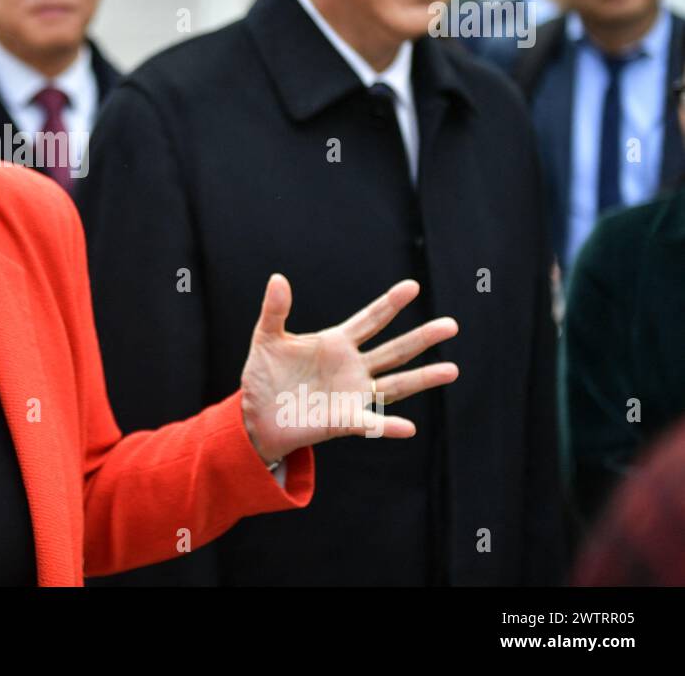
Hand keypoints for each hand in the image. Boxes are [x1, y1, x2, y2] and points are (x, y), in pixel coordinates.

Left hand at [239, 274, 458, 463]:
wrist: (255, 414)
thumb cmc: (264, 375)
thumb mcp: (267, 338)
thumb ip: (275, 310)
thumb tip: (278, 278)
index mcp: (336, 343)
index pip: (370, 320)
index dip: (390, 304)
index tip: (412, 286)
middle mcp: (352, 368)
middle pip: (394, 350)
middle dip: (421, 338)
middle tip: (451, 325)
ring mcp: (352, 394)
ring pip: (395, 384)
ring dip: (422, 378)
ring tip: (452, 369)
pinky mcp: (343, 421)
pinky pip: (370, 423)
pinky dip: (388, 426)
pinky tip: (408, 427)